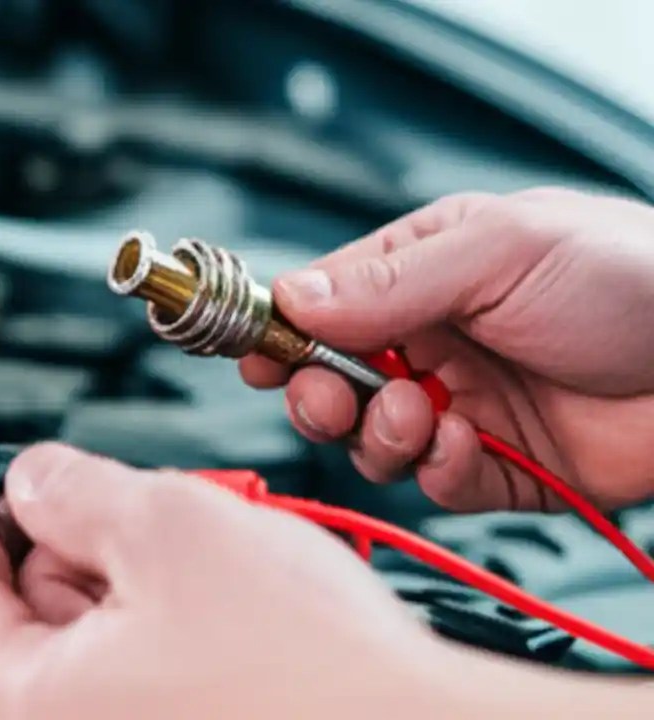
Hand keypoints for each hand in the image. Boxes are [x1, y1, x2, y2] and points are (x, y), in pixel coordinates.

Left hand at [0, 443, 456, 718]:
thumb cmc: (309, 671)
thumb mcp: (168, 526)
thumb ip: (76, 490)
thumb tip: (35, 478)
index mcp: (33, 705)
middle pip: (29, 618)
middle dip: (60, 537)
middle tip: (98, 483)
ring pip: (100, 638)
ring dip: (127, 570)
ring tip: (190, 529)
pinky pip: (153, 667)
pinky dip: (170, 612)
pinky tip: (222, 577)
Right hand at [241, 188, 653, 510]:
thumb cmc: (624, 276)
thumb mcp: (499, 251)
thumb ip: (389, 279)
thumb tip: (290, 298)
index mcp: (423, 273)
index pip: (323, 302)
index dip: (280, 331)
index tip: (253, 355)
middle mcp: (433, 341)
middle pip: (331, 380)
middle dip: (317, 395)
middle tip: (328, 398)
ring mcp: (463, 404)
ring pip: (373, 440)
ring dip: (378, 436)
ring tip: (419, 417)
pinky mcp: (498, 466)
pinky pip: (435, 482)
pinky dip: (439, 471)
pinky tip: (468, 444)